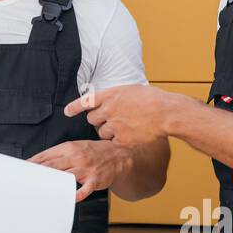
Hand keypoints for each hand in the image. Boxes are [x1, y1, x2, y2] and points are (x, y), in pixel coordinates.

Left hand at [27, 139, 130, 201]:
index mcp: (69, 148)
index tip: (22, 169)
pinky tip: (70, 199)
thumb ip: (58, 154)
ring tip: (41, 190)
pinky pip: (84, 189)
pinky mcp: (94, 180)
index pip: (46, 155)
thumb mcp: (76, 147)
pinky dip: (77, 194)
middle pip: (52, 165)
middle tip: (25, 180)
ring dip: (53, 183)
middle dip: (38, 172)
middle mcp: (76, 157)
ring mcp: (85, 169)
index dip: (33, 163)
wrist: (118, 155)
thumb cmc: (93, 152)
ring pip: (66, 176)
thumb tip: (40, 162)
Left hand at [64, 83, 190, 144]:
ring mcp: (114, 126)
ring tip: (125, 126)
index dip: (74, 107)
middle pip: (92, 119)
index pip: (85, 101)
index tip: (67, 111)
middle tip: (111, 119)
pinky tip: (131, 134)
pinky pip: (113, 142)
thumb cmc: (153, 99)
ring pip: (101, 132)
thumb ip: (117, 96)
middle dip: (98, 120)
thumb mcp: (131, 90)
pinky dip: (119, 140)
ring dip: (108, 131)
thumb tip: (109, 100)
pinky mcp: (121, 139)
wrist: (165, 112)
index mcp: (110, 95)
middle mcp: (109, 110)